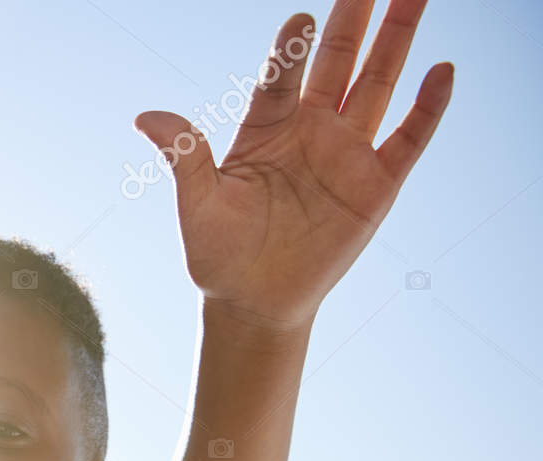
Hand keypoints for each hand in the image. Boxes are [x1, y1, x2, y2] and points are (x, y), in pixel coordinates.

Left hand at [136, 0, 452, 327]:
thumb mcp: (198, 205)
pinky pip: (407, 138)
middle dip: (357, 19)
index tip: (300, 18)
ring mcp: (345, 153)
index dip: (292, 47)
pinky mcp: (376, 185)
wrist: (254, 303)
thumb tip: (146, 118)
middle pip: (338, 62)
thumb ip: (185, 157)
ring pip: (377, 84)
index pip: (282, 75)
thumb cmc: (219, 254)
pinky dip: (427, 106)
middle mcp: (309, 131)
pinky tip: (442, 71)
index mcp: (265, 129)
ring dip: (397, 41)